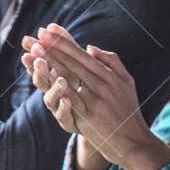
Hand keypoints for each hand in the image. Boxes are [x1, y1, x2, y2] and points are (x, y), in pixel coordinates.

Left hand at [22, 24, 161, 169]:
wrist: (134, 140)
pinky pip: (73, 100)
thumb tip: (90, 47)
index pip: (81, 54)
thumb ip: (111, 61)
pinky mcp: (89, 116)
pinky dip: (61, 89)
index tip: (48, 29)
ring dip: (51, 63)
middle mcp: (102, 84)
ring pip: (70, 77)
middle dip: (53, 47)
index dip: (64, 41)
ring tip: (35, 52)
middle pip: (73, 62)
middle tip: (37, 35)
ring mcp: (95, 100)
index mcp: (108, 74)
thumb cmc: (128, 111)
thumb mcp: (126, 82)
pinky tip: (49, 78)